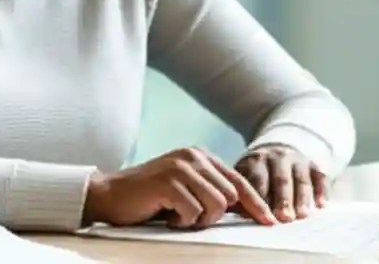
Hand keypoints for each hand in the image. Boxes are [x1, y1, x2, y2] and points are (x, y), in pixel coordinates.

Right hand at [83, 147, 275, 228]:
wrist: (109, 194)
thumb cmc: (149, 197)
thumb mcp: (186, 189)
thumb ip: (212, 192)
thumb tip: (246, 210)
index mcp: (201, 156)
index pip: (239, 181)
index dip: (256, 203)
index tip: (269, 221)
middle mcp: (194, 156)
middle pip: (230, 196)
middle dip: (213, 215)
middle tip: (187, 217)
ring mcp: (181, 167)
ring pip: (215, 205)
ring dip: (197, 219)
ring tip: (177, 216)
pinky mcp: (169, 182)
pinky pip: (193, 212)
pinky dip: (181, 221)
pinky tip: (166, 215)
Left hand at [235, 144, 327, 221]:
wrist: (276, 148)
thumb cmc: (256, 171)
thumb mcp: (244, 174)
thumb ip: (239, 191)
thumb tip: (226, 211)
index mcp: (256, 160)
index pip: (258, 179)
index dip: (260, 198)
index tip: (261, 216)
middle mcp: (278, 156)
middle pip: (281, 179)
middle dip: (282, 199)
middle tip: (283, 218)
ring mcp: (297, 159)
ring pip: (301, 178)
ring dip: (302, 197)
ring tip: (301, 215)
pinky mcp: (313, 164)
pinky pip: (319, 175)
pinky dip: (321, 190)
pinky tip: (321, 205)